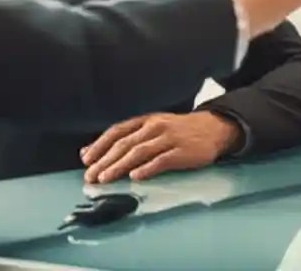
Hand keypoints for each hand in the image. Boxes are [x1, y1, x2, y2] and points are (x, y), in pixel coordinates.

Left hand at [80, 111, 241, 182]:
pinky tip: (136, 177)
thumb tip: (90, 151)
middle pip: (125, 144)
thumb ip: (126, 138)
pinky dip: (147, 168)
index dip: (100, 145)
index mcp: (146, 121)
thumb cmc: (178, 130)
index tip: (86, 160)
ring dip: (120, 166)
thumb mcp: (153, 128)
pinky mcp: (182, 152)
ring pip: (139, 152)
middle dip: (105, 161)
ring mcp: (169, 139)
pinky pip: (162, 160)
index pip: (117, 131)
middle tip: (91, 176)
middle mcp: (155, 127)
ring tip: (106, 178)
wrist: (214, 128)